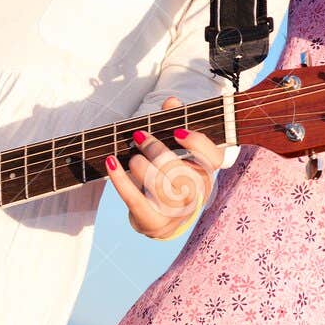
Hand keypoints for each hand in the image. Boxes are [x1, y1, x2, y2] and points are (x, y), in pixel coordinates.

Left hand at [103, 97, 224, 238]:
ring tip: (132, 157)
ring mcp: (176, 212)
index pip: (213, 158)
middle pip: (179, 171)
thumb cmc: (168, 176)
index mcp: (206, 174)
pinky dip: (120, 179)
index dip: (197, 144)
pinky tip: (111, 162)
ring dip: (140, 166)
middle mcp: (196, 195)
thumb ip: (175, 124)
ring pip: (158, 186)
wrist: (160, 218)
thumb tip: (171, 101)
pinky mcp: (154, 223)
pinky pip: (135, 200)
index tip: (177, 131)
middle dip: (156, 150)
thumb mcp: (174, 152)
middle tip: (139, 136)